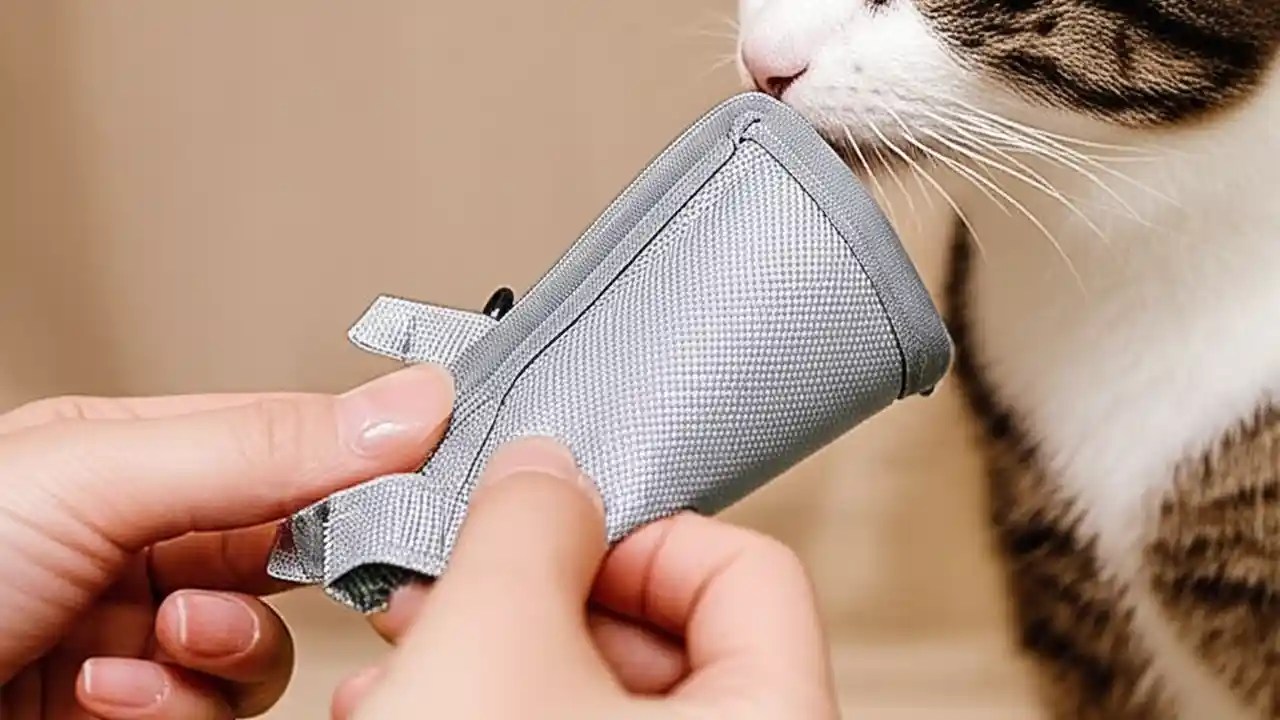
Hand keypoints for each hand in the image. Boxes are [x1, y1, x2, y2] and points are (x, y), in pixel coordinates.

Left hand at [0, 365, 453, 718]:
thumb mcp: (90, 479)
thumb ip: (258, 445)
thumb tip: (407, 403)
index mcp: (138, 457)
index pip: (299, 442)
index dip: (369, 461)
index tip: (430, 482)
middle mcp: (147, 543)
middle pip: (297, 553)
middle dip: (293, 576)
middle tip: (295, 579)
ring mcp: (140, 638)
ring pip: (264, 649)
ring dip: (222, 654)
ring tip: (156, 644)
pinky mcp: (131, 715)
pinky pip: (215, 714)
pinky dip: (177, 711)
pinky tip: (109, 697)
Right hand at [332, 437, 839, 719]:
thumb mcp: (494, 640)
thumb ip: (528, 526)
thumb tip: (544, 468)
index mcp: (772, 718)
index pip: (749, 569)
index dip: (640, 526)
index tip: (556, 522)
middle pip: (663, 632)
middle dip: (536, 592)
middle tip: (461, 574)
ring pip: (593, 693)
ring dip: (491, 652)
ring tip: (410, 645)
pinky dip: (486, 708)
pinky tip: (405, 703)